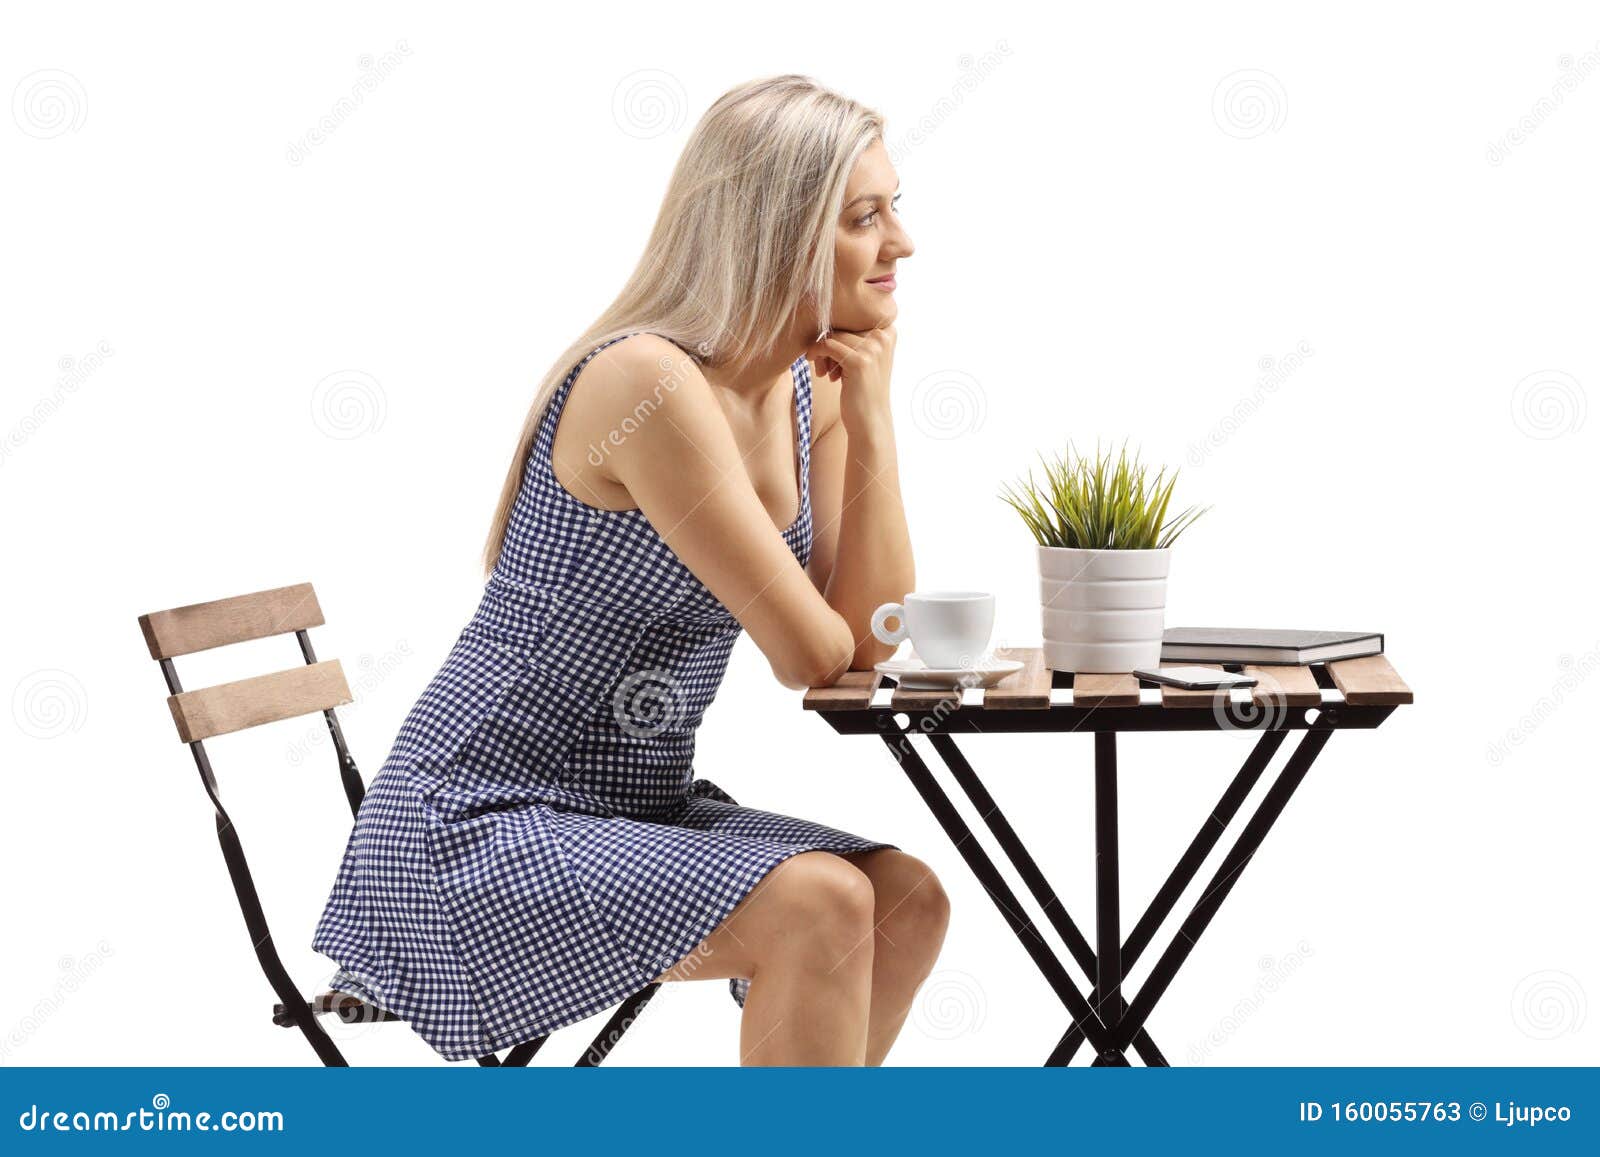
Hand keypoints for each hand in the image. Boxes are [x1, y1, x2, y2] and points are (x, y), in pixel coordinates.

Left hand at [806, 324, 896, 440]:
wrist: (870, 421)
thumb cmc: (863, 389)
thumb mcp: (864, 357)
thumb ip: (854, 334)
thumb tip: (823, 308)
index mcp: (888, 330)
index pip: (852, 317)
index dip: (837, 333)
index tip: (833, 355)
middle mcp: (883, 336)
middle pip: (841, 324)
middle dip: (828, 343)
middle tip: (826, 367)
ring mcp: (873, 348)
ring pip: (832, 335)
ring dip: (822, 352)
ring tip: (824, 372)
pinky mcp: (859, 361)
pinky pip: (826, 345)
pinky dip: (816, 355)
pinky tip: (819, 372)